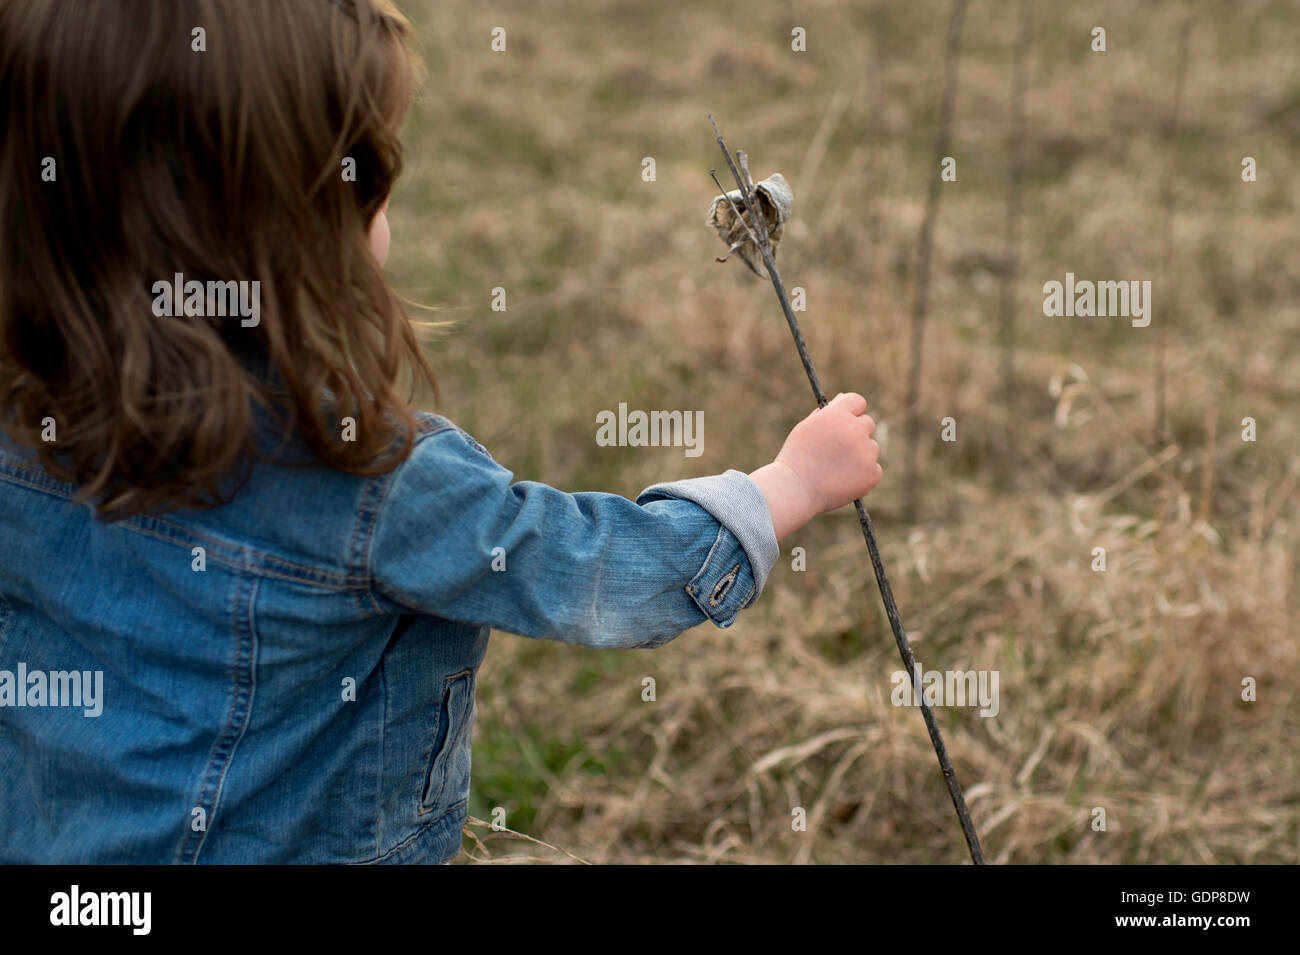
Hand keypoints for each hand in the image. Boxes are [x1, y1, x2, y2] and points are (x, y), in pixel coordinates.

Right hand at [750, 392, 881, 539]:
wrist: (794, 489)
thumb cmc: (796, 458)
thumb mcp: (806, 428)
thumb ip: (827, 413)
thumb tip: (841, 399)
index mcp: (837, 415)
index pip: (857, 401)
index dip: (853, 411)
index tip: (847, 420)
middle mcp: (855, 430)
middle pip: (868, 423)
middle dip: (856, 433)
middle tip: (838, 449)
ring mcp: (866, 452)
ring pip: (871, 448)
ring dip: (860, 454)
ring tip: (835, 468)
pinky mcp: (872, 473)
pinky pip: (874, 469)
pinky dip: (863, 474)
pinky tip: (843, 480)